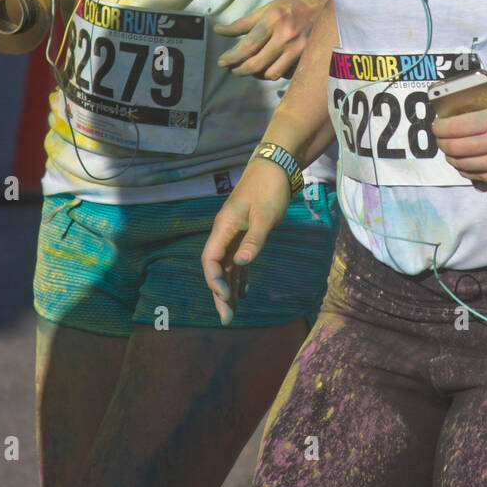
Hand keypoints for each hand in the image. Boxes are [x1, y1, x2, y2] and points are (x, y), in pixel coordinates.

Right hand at [201, 160, 292, 324]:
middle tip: (226, 319)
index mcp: (224, 227)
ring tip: (231, 314)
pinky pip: (238, 260)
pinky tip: (243, 293)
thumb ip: (254, 240)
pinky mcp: (245, 234)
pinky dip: (240, 277)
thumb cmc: (269, 189)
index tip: (225, 296)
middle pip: (216, 268)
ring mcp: (234, 234)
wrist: (275, 167)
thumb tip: (241, 263)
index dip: (214, 280)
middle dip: (220, 293)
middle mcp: (225, 232)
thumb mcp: (265, 216)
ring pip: (227, 267)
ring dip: (229, 289)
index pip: (211, 259)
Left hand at [214, 0, 327, 80]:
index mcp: (274, 19)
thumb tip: (220, 30)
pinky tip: (268, 67)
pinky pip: (286, 74)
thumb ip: (244, 23)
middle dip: (240, 70)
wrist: (326, 4)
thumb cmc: (293, 4)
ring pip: (271, 73)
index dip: (232, 57)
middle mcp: (286, 35)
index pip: (248, 45)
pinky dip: (274, 73)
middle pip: (257, 63)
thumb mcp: (268, 7)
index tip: (222, 62)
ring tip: (249, 69)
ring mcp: (299, 48)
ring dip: (256, 75)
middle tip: (232, 69)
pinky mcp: (307, 57)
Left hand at [431, 76, 486, 184]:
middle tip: (439, 137)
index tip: (436, 124)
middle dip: (440, 142)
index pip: (455, 126)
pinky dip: (463, 169)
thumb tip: (467, 78)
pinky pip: (475, 176)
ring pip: (462, 164)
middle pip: (454, 147)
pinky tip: (462, 162)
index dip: (438, 127)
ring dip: (450, 157)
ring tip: (448, 149)